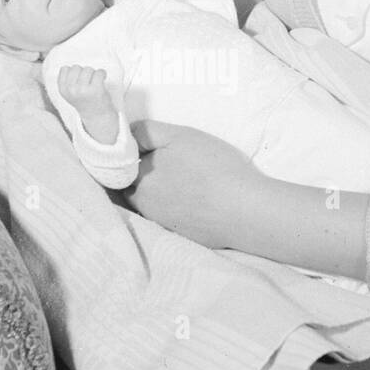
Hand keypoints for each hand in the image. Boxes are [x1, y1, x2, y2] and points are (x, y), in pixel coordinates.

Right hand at [57, 65, 118, 143]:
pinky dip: (102, 73)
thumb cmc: (84, 101)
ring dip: (93, 73)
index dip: (73, 72)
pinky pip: (99, 72)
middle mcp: (71, 90)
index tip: (78, 79)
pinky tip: (102, 79)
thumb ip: (66, 81)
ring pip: (88, 69)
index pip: (65, 69)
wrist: (96, 115)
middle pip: (77, 67)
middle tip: (88, 81)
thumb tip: (66, 66)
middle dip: (83, 72)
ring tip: (95, 81)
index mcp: (63, 90)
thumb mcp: (69, 93)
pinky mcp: (96, 89)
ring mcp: (83, 90)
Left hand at [123, 120, 258, 247]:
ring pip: (151, 203)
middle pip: (135, 186)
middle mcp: (143, 206)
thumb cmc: (213, 167)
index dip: (138, 154)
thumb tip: (125, 136)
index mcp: (139, 180)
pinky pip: (169, 219)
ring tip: (186, 183)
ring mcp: (161, 225)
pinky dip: (176, 209)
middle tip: (174, 164)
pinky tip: (195, 201)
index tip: (155, 149)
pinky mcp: (180, 237)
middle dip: (145, 175)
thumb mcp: (179, 135)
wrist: (245, 210)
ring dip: (160, 193)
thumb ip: (146, 132)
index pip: (124, 164)